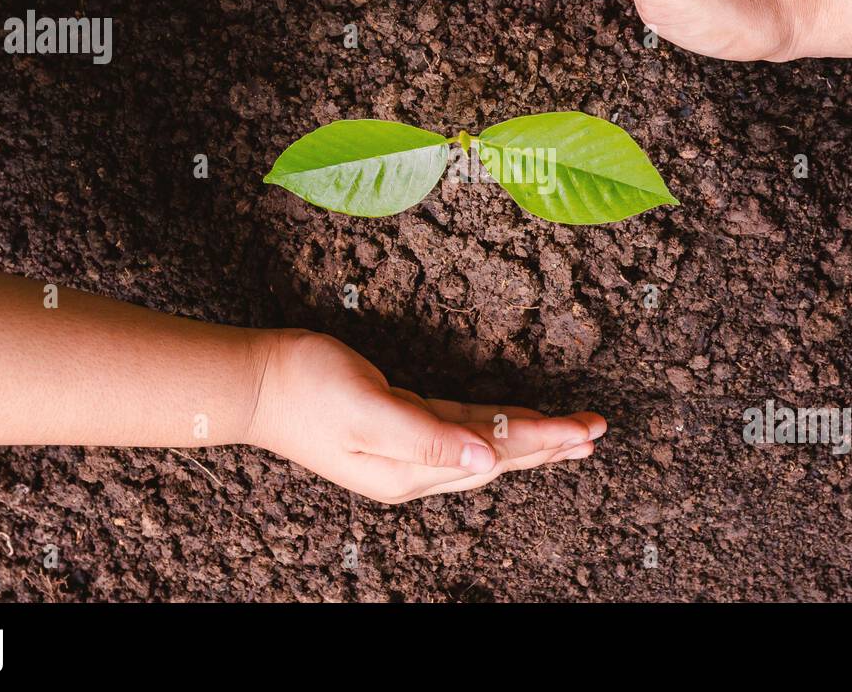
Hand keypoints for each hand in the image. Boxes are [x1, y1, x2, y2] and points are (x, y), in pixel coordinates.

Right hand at [245, 330, 605, 503]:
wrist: (255, 381)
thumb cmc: (305, 388)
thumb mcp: (367, 410)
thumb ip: (427, 436)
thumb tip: (486, 456)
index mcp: (409, 469)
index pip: (494, 454)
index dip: (543, 440)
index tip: (585, 430)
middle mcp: (413, 467)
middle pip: (498, 456)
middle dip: (550, 444)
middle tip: (596, 432)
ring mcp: (405, 449)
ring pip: (484, 444)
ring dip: (529, 437)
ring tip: (571, 434)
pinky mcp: (397, 425)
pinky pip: (460, 428)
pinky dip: (494, 425)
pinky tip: (514, 423)